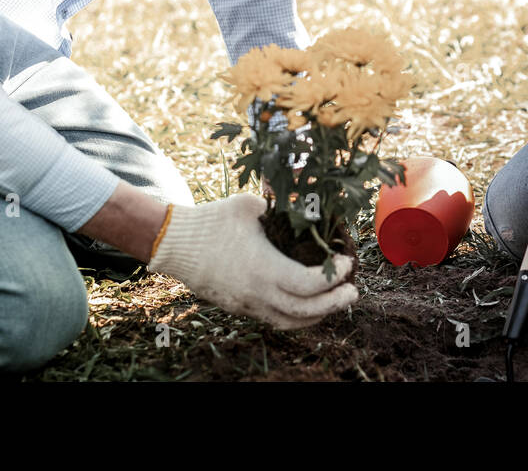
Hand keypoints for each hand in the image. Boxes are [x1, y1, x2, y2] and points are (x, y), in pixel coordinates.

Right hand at [147, 193, 356, 328]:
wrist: (174, 243)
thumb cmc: (212, 220)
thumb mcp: (250, 205)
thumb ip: (280, 207)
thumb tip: (308, 204)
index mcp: (262, 267)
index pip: (308, 284)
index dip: (333, 277)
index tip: (346, 263)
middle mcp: (256, 292)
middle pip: (305, 310)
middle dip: (335, 303)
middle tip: (353, 291)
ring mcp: (247, 304)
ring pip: (290, 322)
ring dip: (318, 315)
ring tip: (337, 301)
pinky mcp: (240, 307)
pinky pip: (275, 319)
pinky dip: (297, 316)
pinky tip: (309, 304)